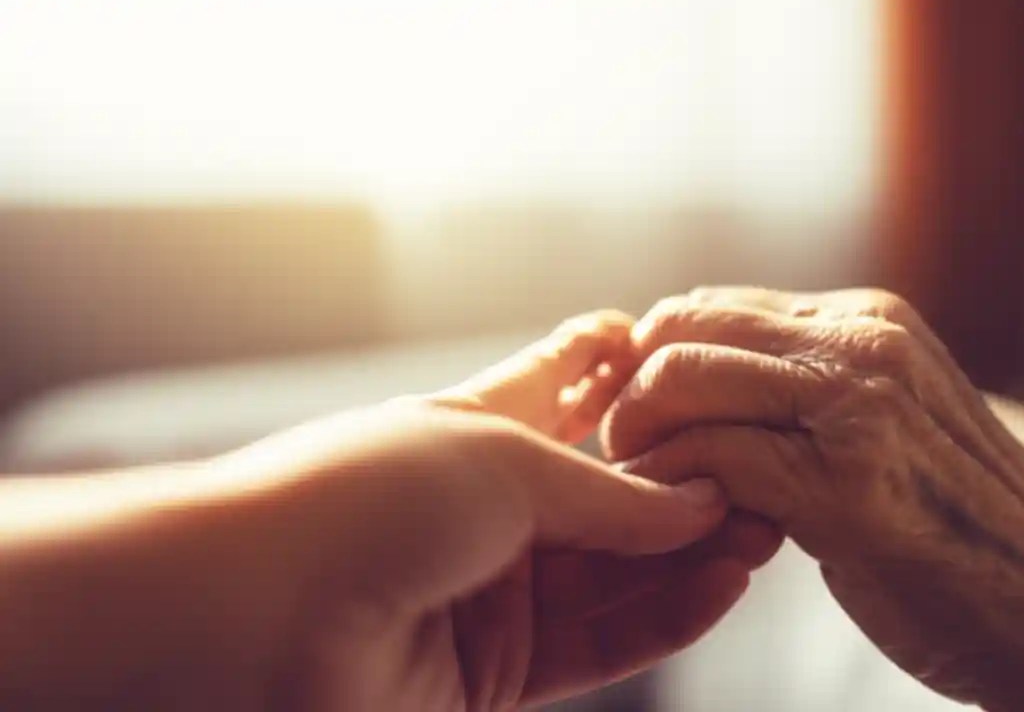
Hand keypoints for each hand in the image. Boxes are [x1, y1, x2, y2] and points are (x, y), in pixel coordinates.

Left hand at [0, 311, 779, 710]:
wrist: (257, 613)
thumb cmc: (363, 496)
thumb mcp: (507, 464)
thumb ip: (613, 495)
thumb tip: (704, 502)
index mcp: (476, 430)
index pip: (561, 387)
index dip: (617, 370)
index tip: (682, 355)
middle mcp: (488, 510)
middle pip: (608, 497)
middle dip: (685, 488)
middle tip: (765, 480)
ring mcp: (494, 591)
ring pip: (616, 574)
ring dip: (691, 556)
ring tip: (763, 536)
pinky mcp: (497, 670)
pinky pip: (602, 641)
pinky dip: (666, 615)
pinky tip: (722, 585)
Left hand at [602, 288, 1023, 711]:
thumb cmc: (968, 532)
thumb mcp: (891, 423)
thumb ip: (805, 391)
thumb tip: (691, 377)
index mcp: (869, 321)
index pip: (708, 307)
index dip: (649, 363)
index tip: (632, 421)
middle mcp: (864, 343)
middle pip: (681, 329)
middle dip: (629, 394)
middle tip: (625, 456)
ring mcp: (860, 409)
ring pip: (683, 380)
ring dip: (640, 442)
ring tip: (647, 494)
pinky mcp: (849, 491)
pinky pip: (709, 461)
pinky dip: (667, 492)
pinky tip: (677, 527)